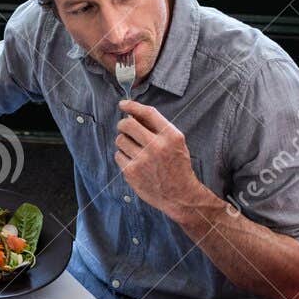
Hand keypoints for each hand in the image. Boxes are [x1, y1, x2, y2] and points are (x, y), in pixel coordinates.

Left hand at [114, 101, 204, 216]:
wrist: (180, 195)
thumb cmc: (177, 166)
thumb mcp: (176, 143)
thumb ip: (158, 128)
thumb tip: (133, 114)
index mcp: (170, 136)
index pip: (147, 113)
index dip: (132, 106)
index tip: (123, 104)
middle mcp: (156, 146)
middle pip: (127, 124)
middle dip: (123, 124)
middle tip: (124, 128)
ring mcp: (142, 160)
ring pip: (120, 140)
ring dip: (123, 142)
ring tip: (134, 149)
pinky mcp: (131, 172)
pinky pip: (118, 155)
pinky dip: (123, 156)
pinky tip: (134, 162)